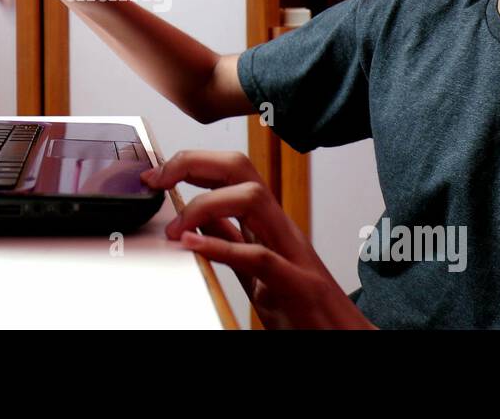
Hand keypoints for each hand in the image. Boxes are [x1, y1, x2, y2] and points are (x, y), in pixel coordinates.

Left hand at [140, 150, 376, 329]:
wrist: (343, 336)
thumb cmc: (303, 306)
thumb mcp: (255, 268)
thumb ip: (231, 240)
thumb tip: (198, 219)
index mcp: (269, 224)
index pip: (230, 171)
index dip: (190, 163)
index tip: (156, 174)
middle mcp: (280, 230)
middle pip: (239, 168)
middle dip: (193, 162)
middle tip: (158, 180)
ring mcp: (291, 254)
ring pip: (252, 198)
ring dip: (205, 204)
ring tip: (176, 228)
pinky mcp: (296, 286)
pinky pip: (259, 256)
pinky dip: (222, 247)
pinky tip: (193, 245)